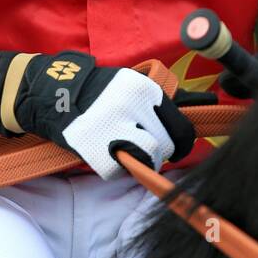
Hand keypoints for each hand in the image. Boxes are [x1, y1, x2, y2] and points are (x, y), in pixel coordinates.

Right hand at [11, 52, 194, 179]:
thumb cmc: (97, 93)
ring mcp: (117, 130)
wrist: (52, 94)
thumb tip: (205, 102)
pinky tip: (102, 153)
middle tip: (136, 143)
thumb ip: (160, 101)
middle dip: (157, 150)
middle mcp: (135, 107)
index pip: (182, 128)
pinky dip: (113, 168)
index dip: (174, 139)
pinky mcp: (100, 151)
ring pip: (149, 159)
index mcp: (146, 90)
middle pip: (168, 146)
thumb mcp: (131, 86)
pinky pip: (121, 171)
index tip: (164, 141)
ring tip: (121, 149)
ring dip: (139, 160)